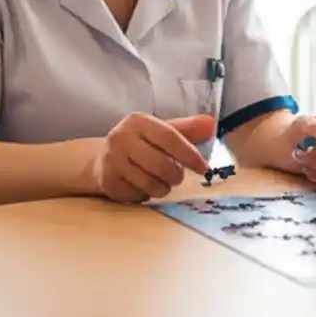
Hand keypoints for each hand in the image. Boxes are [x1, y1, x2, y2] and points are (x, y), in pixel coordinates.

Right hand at [91, 113, 214, 202]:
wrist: (104, 158)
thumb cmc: (142, 144)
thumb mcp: (162, 131)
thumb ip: (188, 129)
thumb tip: (211, 125)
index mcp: (138, 121)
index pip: (169, 137)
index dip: (189, 155)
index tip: (204, 168)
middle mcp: (121, 138)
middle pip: (160, 164)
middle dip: (176, 175)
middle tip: (178, 177)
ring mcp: (111, 160)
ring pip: (149, 183)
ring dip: (162, 188)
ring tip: (161, 182)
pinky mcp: (107, 181)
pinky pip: (137, 195)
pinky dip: (145, 195)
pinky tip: (142, 186)